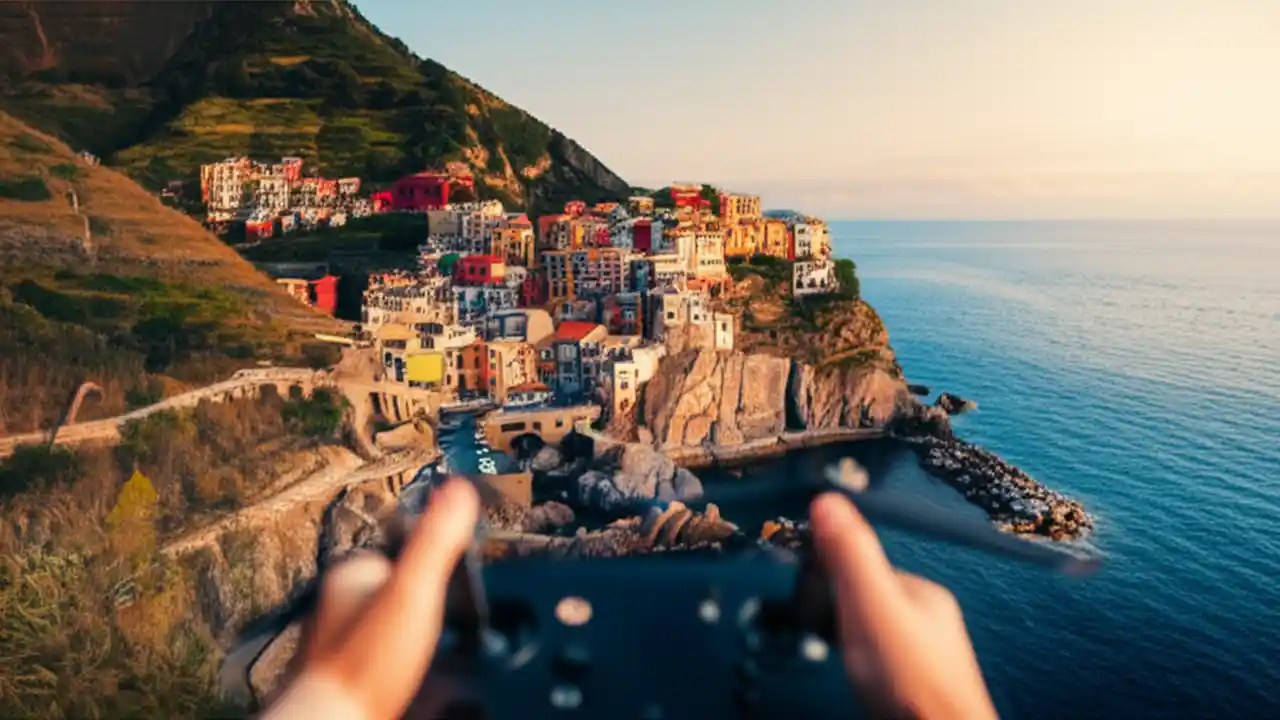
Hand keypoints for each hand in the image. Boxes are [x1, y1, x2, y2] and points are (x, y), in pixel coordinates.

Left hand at [264, 479, 479, 719]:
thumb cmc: (366, 663)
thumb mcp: (415, 589)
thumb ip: (436, 539)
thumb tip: (456, 489)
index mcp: (352, 573)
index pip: (397, 549)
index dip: (428, 561)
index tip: (450, 574)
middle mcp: (338, 604)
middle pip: (392, 588)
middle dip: (419, 601)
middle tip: (442, 619)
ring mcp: (339, 641)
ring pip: (386, 626)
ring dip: (409, 636)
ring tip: (429, 650)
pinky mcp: (345, 675)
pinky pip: (381, 659)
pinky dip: (398, 665)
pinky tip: (409, 675)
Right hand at [810, 493, 997, 719]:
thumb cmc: (911, 681)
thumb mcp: (872, 606)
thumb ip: (850, 555)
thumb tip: (827, 498)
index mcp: (923, 594)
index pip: (865, 567)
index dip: (832, 578)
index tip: (809, 593)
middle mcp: (930, 622)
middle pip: (866, 601)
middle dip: (838, 614)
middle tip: (823, 633)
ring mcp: (925, 657)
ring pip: (871, 635)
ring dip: (848, 643)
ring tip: (837, 659)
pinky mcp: (915, 688)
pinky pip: (878, 666)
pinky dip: (861, 669)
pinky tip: (856, 680)